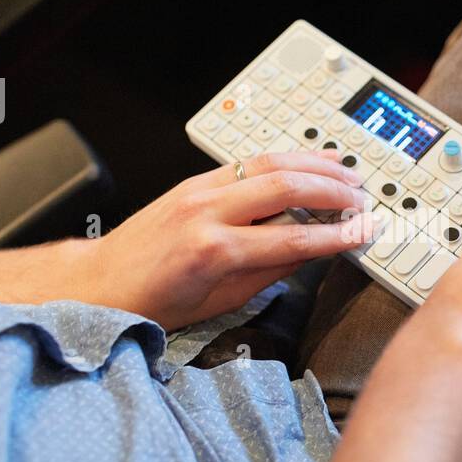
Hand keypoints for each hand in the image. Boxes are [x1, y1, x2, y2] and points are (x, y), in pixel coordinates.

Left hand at [85, 151, 377, 328]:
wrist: (101, 282)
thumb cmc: (152, 302)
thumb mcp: (219, 302)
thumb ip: (269, 272)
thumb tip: (310, 251)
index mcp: (213, 251)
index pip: (291, 239)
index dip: (333, 236)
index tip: (360, 233)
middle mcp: (206, 212)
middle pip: (285, 187)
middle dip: (331, 190)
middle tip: (360, 199)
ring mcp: (198, 190)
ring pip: (268, 163)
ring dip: (313, 164)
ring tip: (346, 170)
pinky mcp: (194, 181)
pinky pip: (248, 161)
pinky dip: (284, 159)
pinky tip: (306, 162)